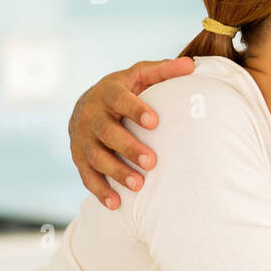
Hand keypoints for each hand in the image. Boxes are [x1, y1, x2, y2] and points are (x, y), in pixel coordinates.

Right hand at [68, 57, 194, 208]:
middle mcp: (90, 115)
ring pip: (95, 157)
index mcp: (108, 92)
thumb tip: (191, 66)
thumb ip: (163, 71)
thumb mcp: (140, 76)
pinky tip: (116, 204)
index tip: (155, 122)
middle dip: (128, 147)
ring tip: (139, 185)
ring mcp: (82, 138)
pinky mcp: (78, 157)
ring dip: (116, 172)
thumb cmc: (125, 90)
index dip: (135, 109)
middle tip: (152, 162)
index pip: (120, 99)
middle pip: (106, 132)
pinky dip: (100, 191)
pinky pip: (87, 176)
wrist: (88, 104)